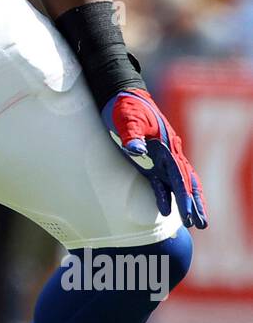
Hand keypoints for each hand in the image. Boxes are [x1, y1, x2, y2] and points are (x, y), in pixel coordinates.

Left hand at [101, 89, 207, 228]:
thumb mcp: (126, 118)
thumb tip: (136, 150)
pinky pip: (162, 182)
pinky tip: (167, 212)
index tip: (188, 212)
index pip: (180, 175)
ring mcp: (161, 158)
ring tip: (195, 223)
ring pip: (178, 184)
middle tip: (202, 225)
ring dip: (185, 203)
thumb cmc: (125, 107)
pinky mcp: (150, 161)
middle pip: (186, 182)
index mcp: (168, 144)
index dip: (184, 195)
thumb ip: (131, 134)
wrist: (120, 97)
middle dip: (194, 203)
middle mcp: (169, 153)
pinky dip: (166, 197)